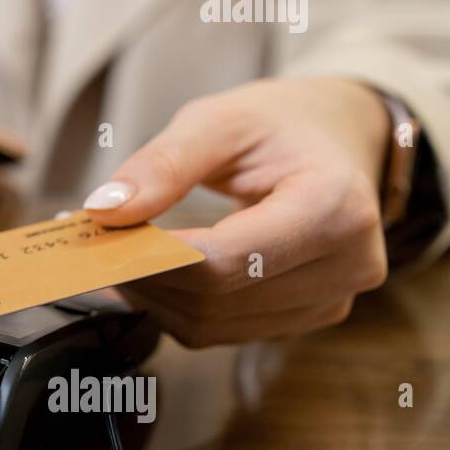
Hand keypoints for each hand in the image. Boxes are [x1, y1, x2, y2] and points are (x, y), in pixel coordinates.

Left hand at [83, 78, 390, 346]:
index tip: (104, 237)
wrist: (338, 137)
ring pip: (216, 326)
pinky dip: (180, 307)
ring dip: (157, 297)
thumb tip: (106, 209)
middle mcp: (348, 263)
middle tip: (101, 244)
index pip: (225, 261)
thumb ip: (162, 164)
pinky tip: (158, 273)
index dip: (154, 258)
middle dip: (147, 276)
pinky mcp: (311, 314)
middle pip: (216, 300)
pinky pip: (227, 329)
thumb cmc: (282, 123)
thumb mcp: (219, 119)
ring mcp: (333, 298)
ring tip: (126, 254)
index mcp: (336, 207)